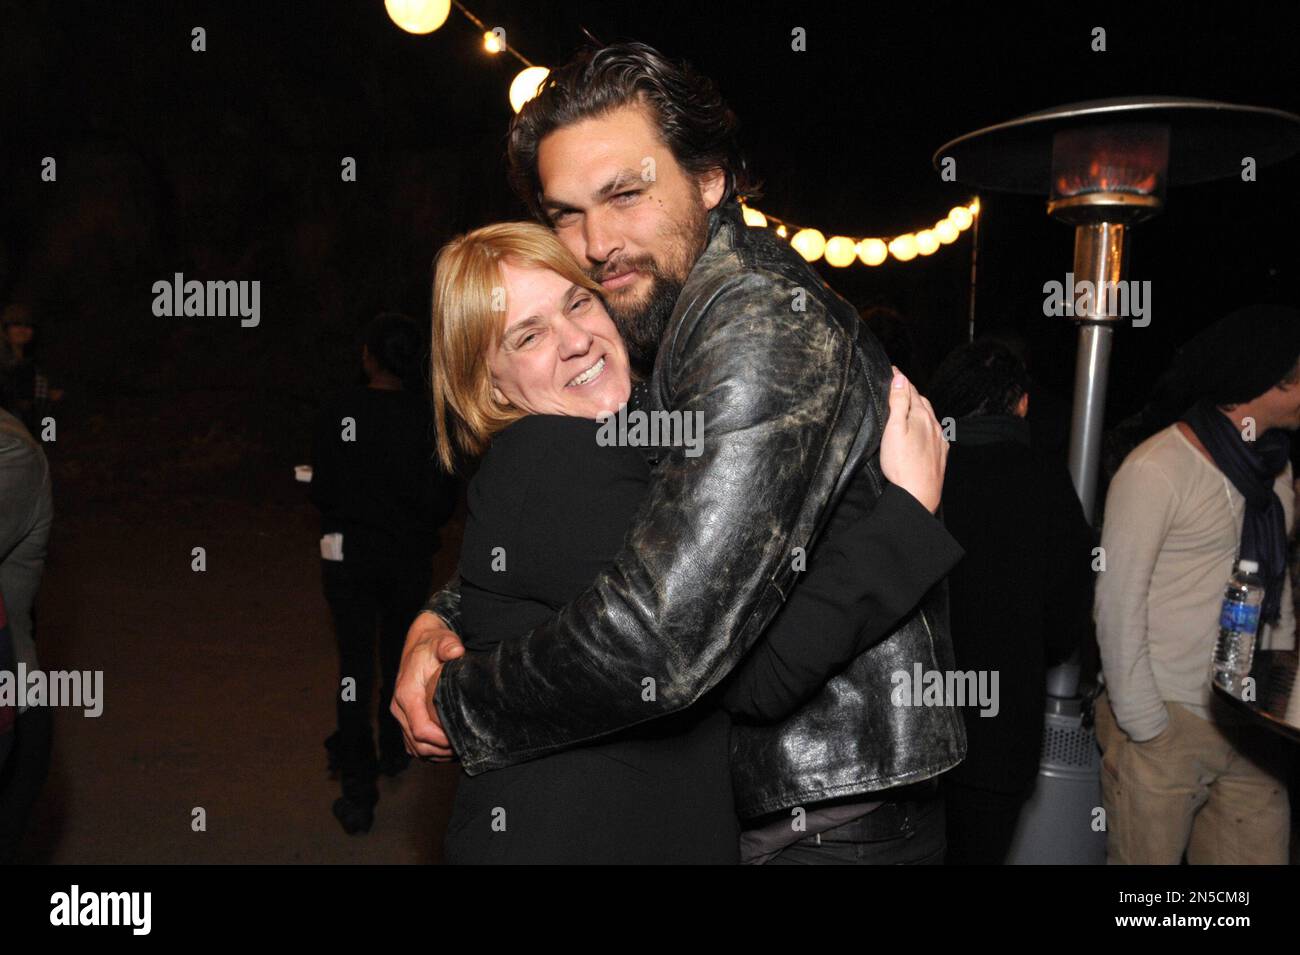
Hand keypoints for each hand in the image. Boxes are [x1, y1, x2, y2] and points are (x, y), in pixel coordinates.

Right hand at [390, 612, 465, 759]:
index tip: (459, 739)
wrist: (419, 643)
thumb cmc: (431, 645)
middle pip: (417, 744)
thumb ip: (448, 645)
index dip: (440, 740)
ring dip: (435, 753)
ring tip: (458, 749)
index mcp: (406, 694)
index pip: (420, 729)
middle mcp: (399, 708)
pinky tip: (447, 747)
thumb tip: (456, 651)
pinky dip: (429, 750)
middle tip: (464, 747)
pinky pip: (413, 744)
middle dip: (440, 750)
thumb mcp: (442, 641)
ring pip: (414, 748)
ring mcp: (400, 716)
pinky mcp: (405, 719)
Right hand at [880, 366, 946, 512]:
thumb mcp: (894, 429)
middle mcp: (933, 425)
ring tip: (912, 402)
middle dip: (911, 391)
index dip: (900, 379)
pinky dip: (929, 423)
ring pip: (931, 416)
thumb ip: (898, 403)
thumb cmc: (902, 463)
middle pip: (922, 401)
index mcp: (921, 416)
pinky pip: (936, 432)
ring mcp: (939, 440)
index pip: (910, 391)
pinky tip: (927, 428)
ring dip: (921, 406)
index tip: (892, 369)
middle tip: (899, 384)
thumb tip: (900, 378)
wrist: (919, 494)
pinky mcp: (940, 454)